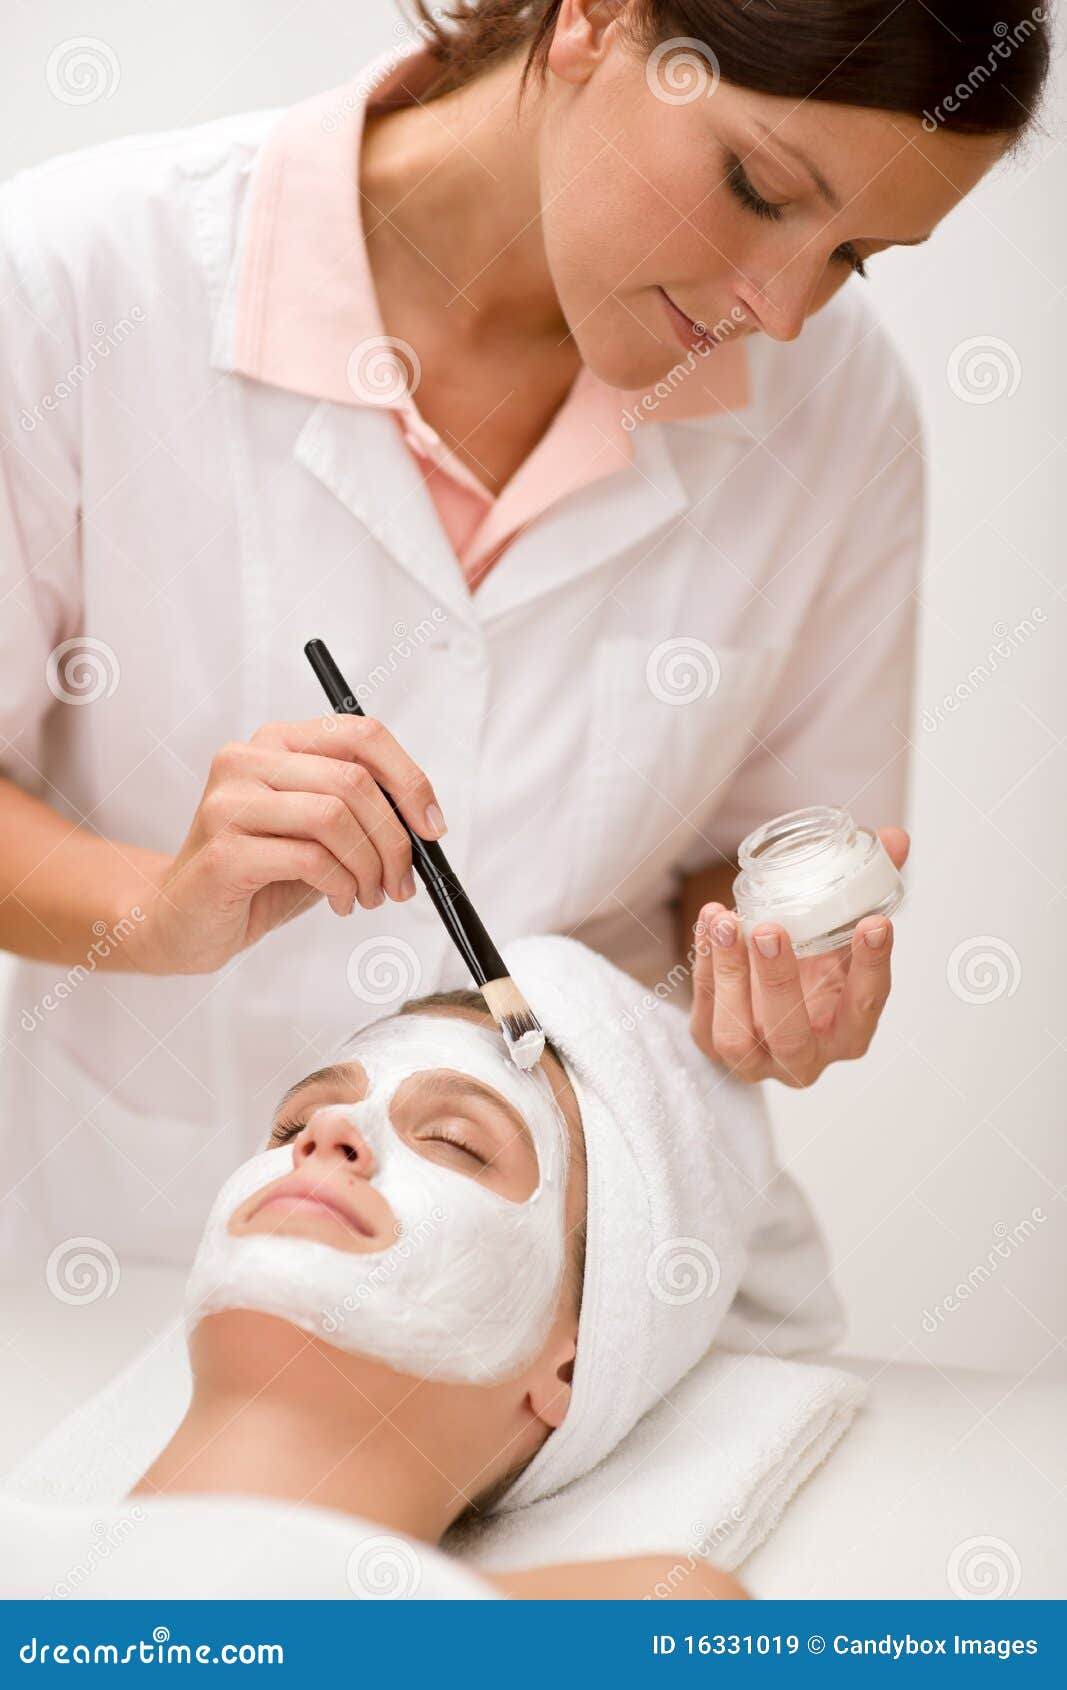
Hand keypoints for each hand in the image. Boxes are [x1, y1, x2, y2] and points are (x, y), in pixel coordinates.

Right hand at [127, 717, 445, 974]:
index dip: (409, 779)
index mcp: (277, 741)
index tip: (432, 827)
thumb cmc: (259, 873)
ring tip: (370, 896)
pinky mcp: (224, 849)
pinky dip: (343, 886)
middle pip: (354, 780)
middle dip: (394, 839)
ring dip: (369, 867)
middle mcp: (247, 759)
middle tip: (402, 882)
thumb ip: (361, 813)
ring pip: (334, 817)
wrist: (182, 919)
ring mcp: (230, 802)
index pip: (361, 734)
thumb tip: (425, 823)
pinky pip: (310, 859)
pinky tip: (342, 901)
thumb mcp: (319, 833)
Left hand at [689, 827, 909, 1087]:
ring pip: (737, 1034)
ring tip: (727, 920)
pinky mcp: (710, 1044)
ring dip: (729, 974)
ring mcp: (754, 1060)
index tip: (873, 923)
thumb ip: (865, 889)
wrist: (758, 1001)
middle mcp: (803, 1058)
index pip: (866, 1005)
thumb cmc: (812, 968)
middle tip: (770, 929)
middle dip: (778, 982)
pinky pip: (704, 1012)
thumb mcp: (841, 932)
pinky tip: (711, 921)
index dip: (872, 967)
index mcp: (848, 1032)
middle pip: (791, 1036)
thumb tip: (893, 838)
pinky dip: (706, 964)